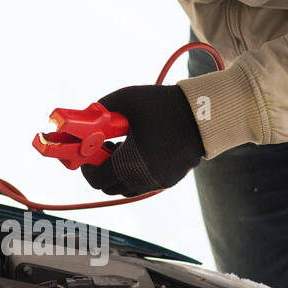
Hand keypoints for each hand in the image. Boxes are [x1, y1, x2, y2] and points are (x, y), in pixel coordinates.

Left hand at [80, 85, 204, 195]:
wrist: (203, 115)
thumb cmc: (164, 106)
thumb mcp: (126, 99)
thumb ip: (100, 110)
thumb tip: (83, 119)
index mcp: (129, 163)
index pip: (97, 179)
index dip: (87, 168)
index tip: (88, 154)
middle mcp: (143, 179)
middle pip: (109, 187)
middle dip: (101, 170)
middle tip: (103, 149)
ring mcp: (157, 182)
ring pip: (126, 188)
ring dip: (117, 173)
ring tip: (123, 148)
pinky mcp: (169, 181)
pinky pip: (142, 184)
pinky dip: (134, 173)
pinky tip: (139, 151)